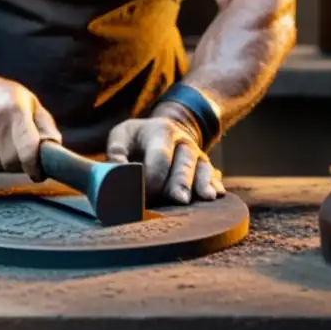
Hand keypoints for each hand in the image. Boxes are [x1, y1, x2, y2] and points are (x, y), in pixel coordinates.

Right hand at [0, 71, 60, 180]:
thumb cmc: (1, 93)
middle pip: (11, 162)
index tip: (38, 173)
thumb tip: (55, 150)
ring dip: (2, 159)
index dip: (34, 166)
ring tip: (0, 140)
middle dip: (19, 163)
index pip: (28, 149)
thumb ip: (45, 125)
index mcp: (14, 108)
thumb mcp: (29, 101)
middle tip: (20, 155)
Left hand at [106, 111, 224, 204]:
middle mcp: (182, 141)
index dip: (152, 176)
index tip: (142, 195)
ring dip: (202, 183)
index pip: (159, 155)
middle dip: (181, 181)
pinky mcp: (205, 167)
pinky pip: (213, 175)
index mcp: (161, 131)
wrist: (164, 131)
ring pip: (202, 169)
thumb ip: (116, 151)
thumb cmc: (137, 139)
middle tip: (178, 198)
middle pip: (184, 162)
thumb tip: (113, 171)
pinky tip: (216, 195)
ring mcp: (197, 154)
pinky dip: (214, 185)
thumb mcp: (122, 136)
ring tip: (206, 197)